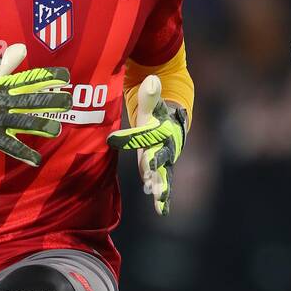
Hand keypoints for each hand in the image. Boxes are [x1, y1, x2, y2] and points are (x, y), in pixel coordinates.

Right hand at [0, 42, 70, 166]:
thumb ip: (4, 66)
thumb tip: (20, 50)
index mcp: (2, 85)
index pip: (29, 79)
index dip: (48, 77)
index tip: (66, 77)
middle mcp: (2, 101)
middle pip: (30, 100)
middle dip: (50, 100)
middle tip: (68, 101)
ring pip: (23, 122)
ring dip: (40, 125)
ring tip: (57, 129)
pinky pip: (10, 146)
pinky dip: (23, 154)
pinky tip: (36, 161)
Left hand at [106, 75, 187, 215]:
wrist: (173, 123)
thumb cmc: (158, 112)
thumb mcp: (152, 103)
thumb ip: (150, 94)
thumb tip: (152, 80)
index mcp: (161, 130)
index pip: (144, 135)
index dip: (130, 138)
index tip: (118, 143)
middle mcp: (166, 147)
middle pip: (161, 158)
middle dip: (156, 167)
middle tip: (151, 176)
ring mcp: (165, 162)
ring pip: (164, 175)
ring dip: (161, 186)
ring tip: (158, 198)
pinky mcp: (162, 172)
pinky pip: (163, 184)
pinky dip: (163, 196)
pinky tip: (162, 210)